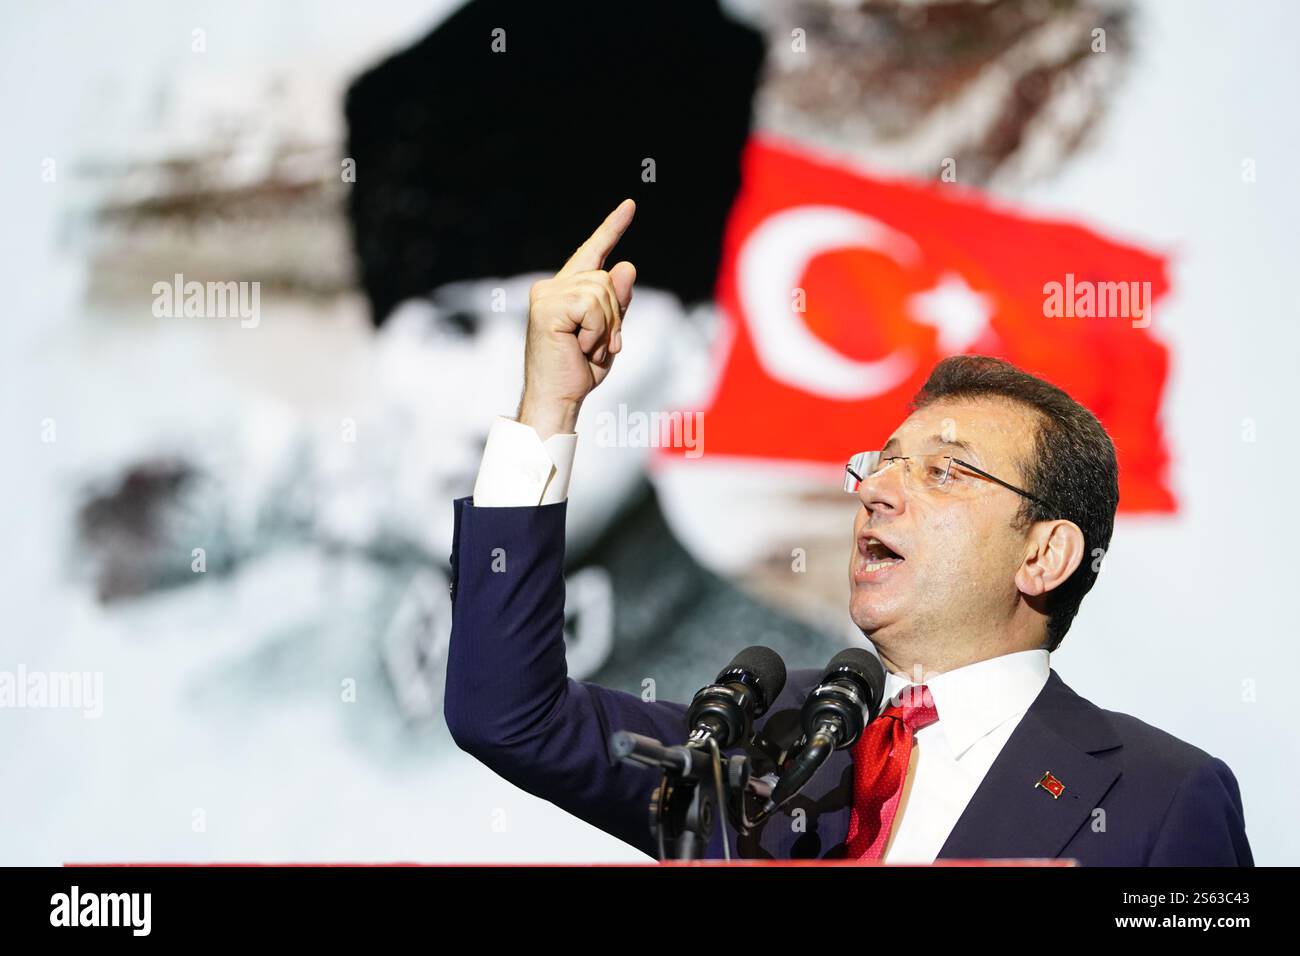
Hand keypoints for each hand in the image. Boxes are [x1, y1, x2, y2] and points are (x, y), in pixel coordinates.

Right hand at [518, 199, 636, 439]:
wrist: (558, 398)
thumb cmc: (579, 371)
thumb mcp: (609, 333)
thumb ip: (618, 303)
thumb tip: (627, 265)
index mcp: (567, 292)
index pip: (593, 252)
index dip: (612, 228)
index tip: (630, 205)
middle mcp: (552, 287)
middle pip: (606, 279)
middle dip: (614, 317)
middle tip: (597, 347)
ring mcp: (546, 295)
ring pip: (601, 291)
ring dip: (605, 327)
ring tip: (586, 349)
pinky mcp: (546, 306)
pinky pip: (592, 305)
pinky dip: (596, 330)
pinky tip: (579, 346)